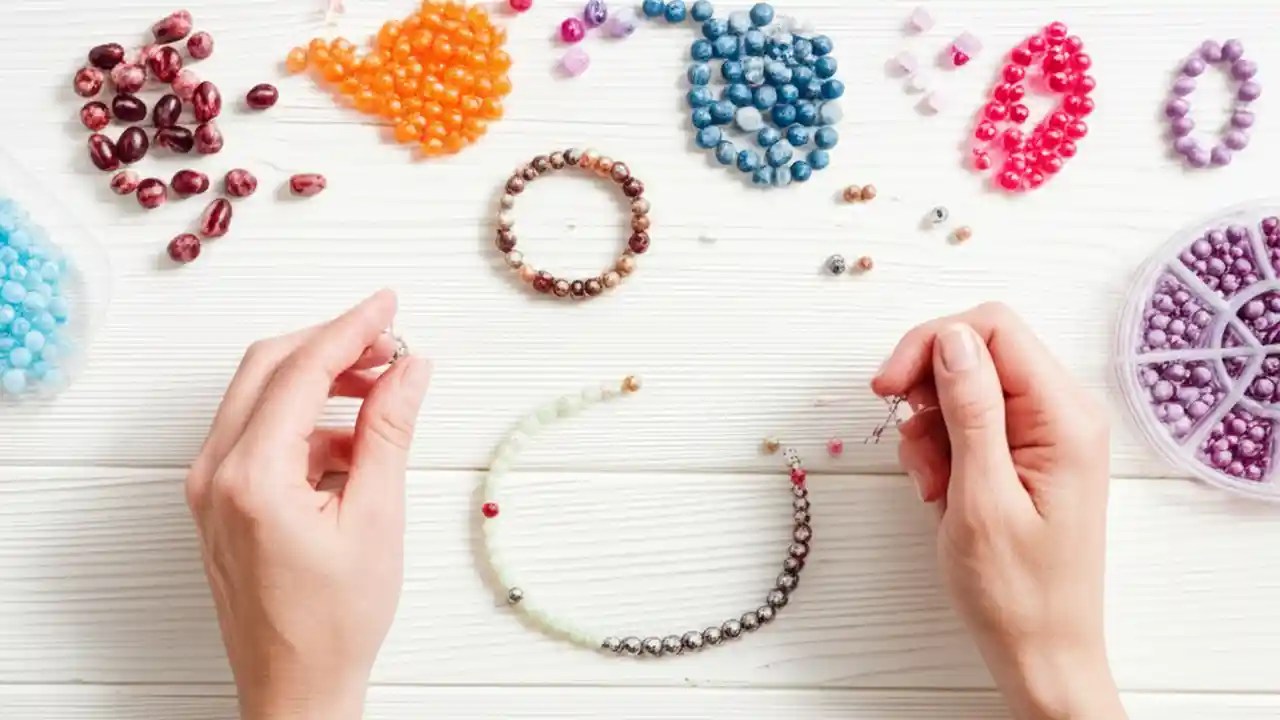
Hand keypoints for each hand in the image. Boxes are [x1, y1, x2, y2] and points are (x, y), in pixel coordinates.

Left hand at [185, 290, 430, 719]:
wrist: (296, 686)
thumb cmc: (333, 622)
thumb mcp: (377, 516)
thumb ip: (389, 430)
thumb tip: (410, 368)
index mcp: (251, 475)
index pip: (302, 369)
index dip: (352, 328)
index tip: (390, 305)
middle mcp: (215, 473)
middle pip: (269, 367)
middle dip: (333, 345)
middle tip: (390, 342)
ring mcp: (210, 487)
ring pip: (261, 395)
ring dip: (320, 381)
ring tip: (383, 392)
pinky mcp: (220, 500)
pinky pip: (259, 432)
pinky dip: (307, 421)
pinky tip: (354, 442)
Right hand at [872, 303, 1124, 719]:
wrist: (1040, 652)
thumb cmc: (1016, 590)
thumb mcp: (981, 496)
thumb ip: (971, 410)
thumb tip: (953, 337)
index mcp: (1064, 416)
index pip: (992, 328)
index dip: (930, 343)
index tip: (886, 387)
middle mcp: (1063, 413)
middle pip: (978, 351)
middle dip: (928, 389)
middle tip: (906, 438)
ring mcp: (1046, 434)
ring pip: (966, 388)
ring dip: (930, 427)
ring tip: (931, 485)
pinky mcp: (1026, 455)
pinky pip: (971, 422)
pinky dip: (941, 449)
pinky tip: (940, 491)